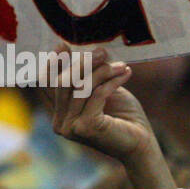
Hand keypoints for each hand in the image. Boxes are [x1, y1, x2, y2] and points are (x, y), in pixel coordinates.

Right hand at [41, 44, 157, 167]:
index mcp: (60, 114)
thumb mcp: (102, 92)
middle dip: (83, 63)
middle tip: (102, 51)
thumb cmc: (125, 117)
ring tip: (121, 65)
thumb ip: (87, 78)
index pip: (47, 85)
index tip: (63, 45)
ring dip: (102, 71)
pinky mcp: (85, 127)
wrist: (143, 143)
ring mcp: (71, 127)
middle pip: (62, 82)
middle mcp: (60, 123)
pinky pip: (96, 94)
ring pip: (80, 86)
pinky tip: (126, 74)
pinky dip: (112, 81)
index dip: (52, 64)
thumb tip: (78, 51)